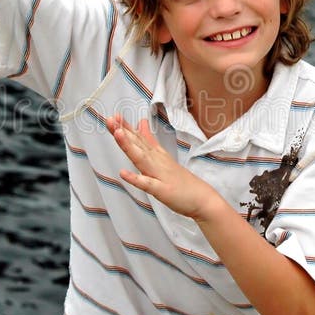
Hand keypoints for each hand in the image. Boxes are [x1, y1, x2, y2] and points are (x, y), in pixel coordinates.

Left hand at [106, 115, 222, 220]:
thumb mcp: (163, 157)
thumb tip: (141, 124)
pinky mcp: (162, 190)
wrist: (202, 198)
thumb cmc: (182, 181)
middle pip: (137, 144)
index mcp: (156, 155)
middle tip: (111, 119)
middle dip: (123, 131)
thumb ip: (150, 141)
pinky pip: (147, 184)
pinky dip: (136, 178)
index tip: (114, 116)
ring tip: (118, 134)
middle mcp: (157, 161)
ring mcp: (159, 175)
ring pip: (141, 158)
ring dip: (129, 146)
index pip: (138, 138)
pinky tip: (124, 173)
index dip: (125, 127)